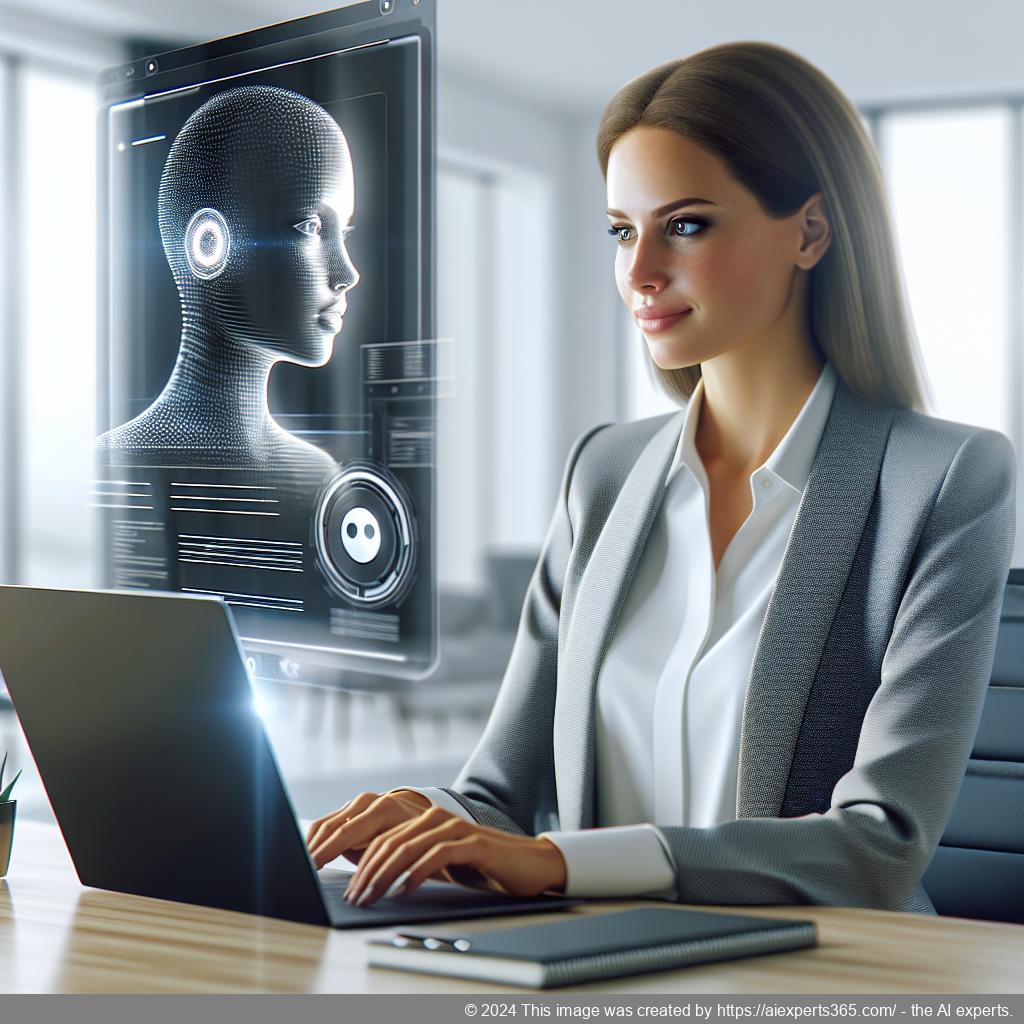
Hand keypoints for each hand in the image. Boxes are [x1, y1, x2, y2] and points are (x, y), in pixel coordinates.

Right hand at [306, 789, 432, 869]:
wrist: (419, 813)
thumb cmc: (414, 837)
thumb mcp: (404, 849)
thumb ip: (382, 861)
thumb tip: (364, 885)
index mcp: (383, 810)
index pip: (346, 832)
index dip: (326, 850)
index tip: (311, 866)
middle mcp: (367, 802)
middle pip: (330, 827)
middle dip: (313, 850)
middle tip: (299, 869)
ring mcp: (356, 803)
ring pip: (324, 824)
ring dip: (311, 846)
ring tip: (301, 866)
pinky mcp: (349, 809)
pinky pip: (326, 824)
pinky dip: (316, 841)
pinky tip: (310, 857)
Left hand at [341, 806, 567, 907]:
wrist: (530, 865)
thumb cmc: (484, 868)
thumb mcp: (442, 865)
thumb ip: (414, 863)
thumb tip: (375, 881)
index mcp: (426, 820)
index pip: (383, 839)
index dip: (362, 864)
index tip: (349, 890)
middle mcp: (438, 818)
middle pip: (390, 842)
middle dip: (367, 873)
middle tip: (355, 898)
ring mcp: (456, 828)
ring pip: (408, 847)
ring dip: (384, 875)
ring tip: (371, 897)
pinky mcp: (474, 843)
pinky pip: (437, 855)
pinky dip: (416, 873)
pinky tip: (404, 890)